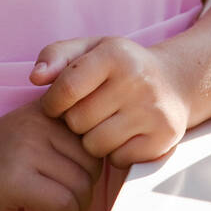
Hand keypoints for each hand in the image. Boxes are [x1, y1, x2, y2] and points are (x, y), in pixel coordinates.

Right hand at [0, 99, 102, 210]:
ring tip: (61, 210)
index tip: (80, 176)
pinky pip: (64, 202)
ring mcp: (24, 149)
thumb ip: (61, 134)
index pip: (94, 131)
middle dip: (88, 186)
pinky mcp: (15, 180)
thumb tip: (111, 149)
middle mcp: (35, 123)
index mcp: (42, 109)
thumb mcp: (26, 134)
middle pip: (93, 160)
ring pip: (81, 184)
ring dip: (78, 206)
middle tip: (70, 199)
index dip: (95, 159)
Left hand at [30, 36, 191, 167]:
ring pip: (95, 145)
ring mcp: (153, 111)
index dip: (53, 103)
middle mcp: (137, 80)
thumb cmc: (120, 67)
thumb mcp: (89, 50)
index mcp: (115, 54)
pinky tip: (124, 135)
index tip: (57, 104)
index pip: (66, 89)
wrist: (174, 82)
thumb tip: (35, 77)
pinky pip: (119, 160)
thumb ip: (55, 55)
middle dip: (75, 120)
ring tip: (105, 123)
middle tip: (89, 112)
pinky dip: (116, 152)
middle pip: (78, 121)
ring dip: (93, 139)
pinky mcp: (163, 138)